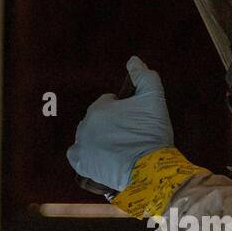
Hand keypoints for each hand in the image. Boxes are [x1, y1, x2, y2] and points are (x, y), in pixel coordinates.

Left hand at [67, 56, 172, 191]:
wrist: (149, 170)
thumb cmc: (151, 134)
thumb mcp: (154, 99)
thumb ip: (145, 76)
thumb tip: (133, 60)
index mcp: (99, 108)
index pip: (107, 102)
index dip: (122, 109)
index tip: (134, 119)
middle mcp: (85, 125)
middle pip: (97, 120)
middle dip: (110, 125)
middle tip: (129, 136)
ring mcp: (82, 147)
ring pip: (87, 137)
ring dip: (99, 139)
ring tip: (118, 149)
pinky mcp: (82, 165)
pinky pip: (76, 156)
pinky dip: (86, 155)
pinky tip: (99, 158)